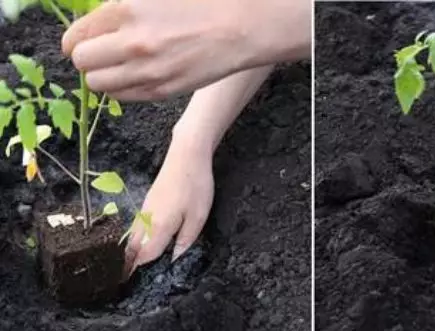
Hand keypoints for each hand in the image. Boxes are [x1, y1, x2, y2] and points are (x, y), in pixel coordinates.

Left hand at [61, 0, 309, 100]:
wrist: (238, 28)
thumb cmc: (201, 3)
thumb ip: (120, 9)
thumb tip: (98, 26)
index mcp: (124, 10)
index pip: (76, 37)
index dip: (76, 42)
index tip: (82, 43)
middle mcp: (131, 42)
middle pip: (83, 63)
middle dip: (89, 59)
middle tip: (102, 55)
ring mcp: (147, 70)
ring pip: (100, 85)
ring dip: (104, 76)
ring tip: (119, 68)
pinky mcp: (162, 90)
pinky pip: (124, 96)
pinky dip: (122, 89)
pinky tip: (136, 77)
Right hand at [124, 130, 213, 275]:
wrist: (186, 155)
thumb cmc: (195, 186)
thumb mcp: (198, 217)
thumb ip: (185, 242)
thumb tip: (174, 262)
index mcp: (158, 226)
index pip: (144, 257)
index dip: (137, 273)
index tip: (129, 287)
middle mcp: (146, 220)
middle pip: (132, 249)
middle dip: (126, 266)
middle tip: (121, 283)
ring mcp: (144, 210)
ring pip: (131, 238)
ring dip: (128, 254)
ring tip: (125, 270)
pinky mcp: (146, 204)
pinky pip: (135, 228)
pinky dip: (132, 241)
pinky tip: (137, 247)